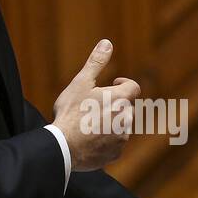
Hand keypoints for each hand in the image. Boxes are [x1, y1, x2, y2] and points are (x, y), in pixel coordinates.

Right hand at [52, 39, 139, 170]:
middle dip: (113, 104)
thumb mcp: (81, 82)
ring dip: (110, 123)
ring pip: (120, 126)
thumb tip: (107, 43)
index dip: (122, 84)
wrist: (64, 145)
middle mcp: (126, 118)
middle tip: (92, 106)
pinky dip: (105, 140)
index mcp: (120, 99)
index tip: (111, 84)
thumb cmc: (71, 112)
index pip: (133, 87)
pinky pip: (114, 144)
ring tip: (88, 124)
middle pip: (125, 107)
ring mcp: (122, 138)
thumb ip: (96, 63)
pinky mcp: (115, 154)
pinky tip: (88, 139)